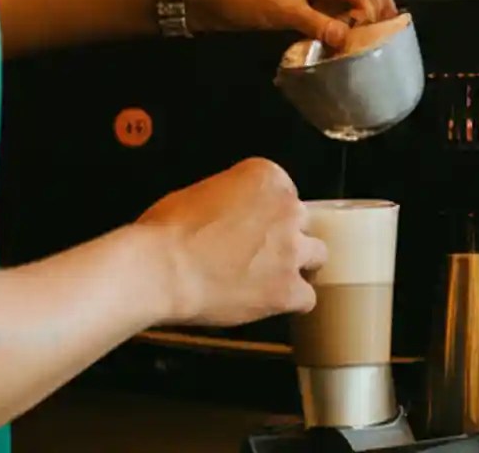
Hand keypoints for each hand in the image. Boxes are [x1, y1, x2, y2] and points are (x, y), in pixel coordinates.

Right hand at [135, 158, 328, 326]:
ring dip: (297, 265)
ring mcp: (291, 250)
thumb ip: (229, 198)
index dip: (266, 212)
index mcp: (265, 177)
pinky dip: (292, 301)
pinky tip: (272, 302)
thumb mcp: (198, 192)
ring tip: (271, 277)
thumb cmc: (167, 231)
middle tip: (258, 251)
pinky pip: (307, 297)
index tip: (252, 224)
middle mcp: (286, 209)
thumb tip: (230, 215)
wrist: (162, 269)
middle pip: (301, 222)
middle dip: (283, 236)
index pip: (283, 192)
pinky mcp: (288, 288)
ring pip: (317, 255)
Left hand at [188, 0, 397, 48]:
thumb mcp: (282, 10)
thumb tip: (349, 42)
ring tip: (365, 54)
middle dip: (374, 20)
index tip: (376, 49)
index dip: (373, 20)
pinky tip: (344, 48)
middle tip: (379, 52)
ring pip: (353, 4)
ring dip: (358, 25)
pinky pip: (335, 11)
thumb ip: (318, 25)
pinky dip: (341, 27)